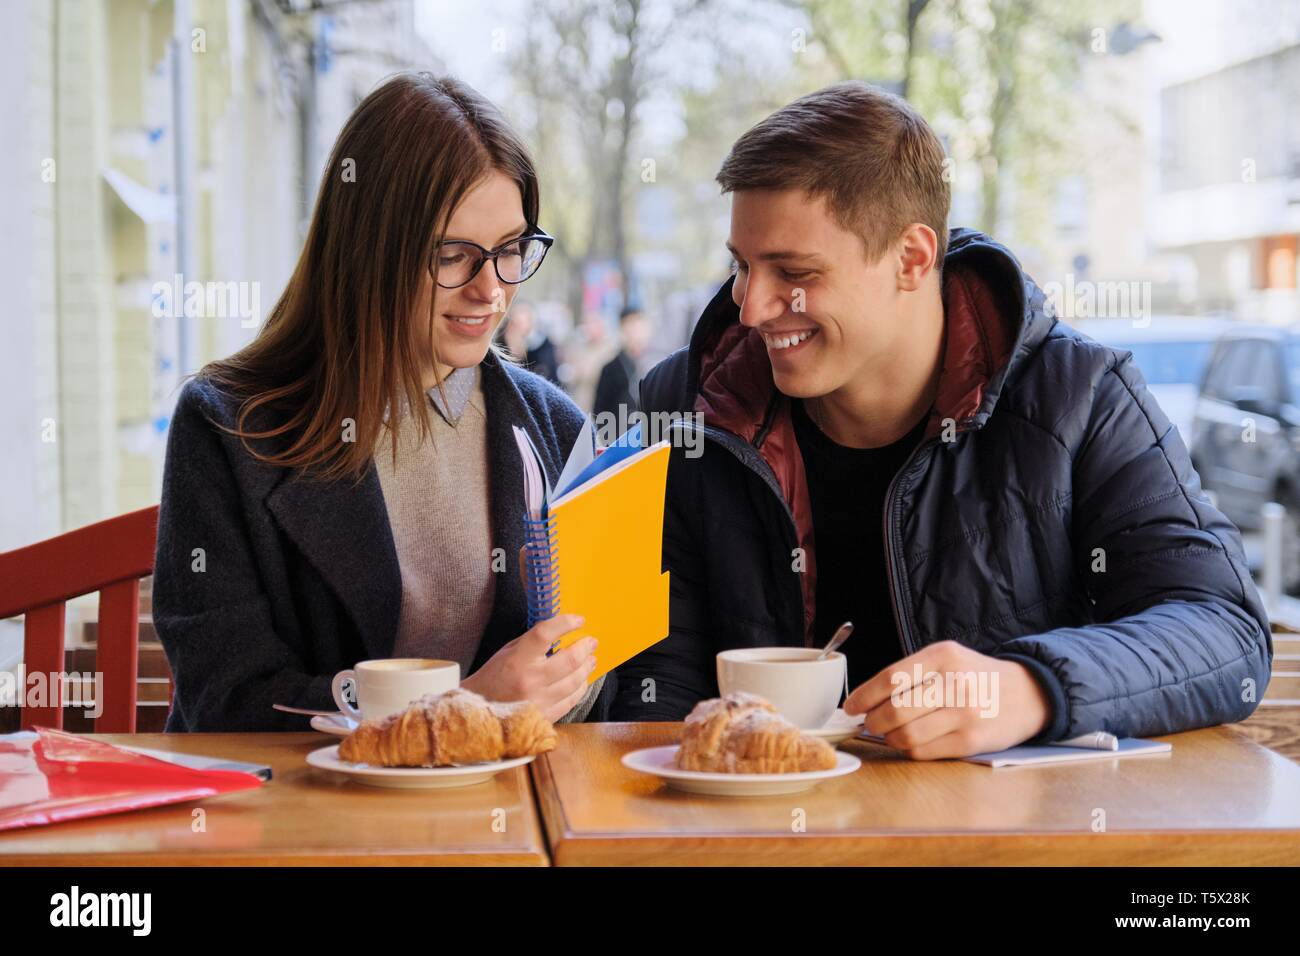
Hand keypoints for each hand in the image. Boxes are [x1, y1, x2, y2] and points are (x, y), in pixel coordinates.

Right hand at [461, 614, 597, 721]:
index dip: (565, 623)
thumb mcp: (507, 652)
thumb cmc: (492, 679)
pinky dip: (580, 688)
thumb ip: (532, 642)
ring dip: (587, 668)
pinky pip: (571, 701)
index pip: (545, 633)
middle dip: (585, 647)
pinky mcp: (544, 717)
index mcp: (516, 660)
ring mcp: (539, 702)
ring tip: (590, 659)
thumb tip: (560, 631)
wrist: (477, 713)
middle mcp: (529, 681)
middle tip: (591, 642)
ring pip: (575, 681)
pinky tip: (582, 680)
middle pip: (570, 659)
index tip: (578, 620)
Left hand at [843, 640, 1050, 759]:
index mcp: (942, 656)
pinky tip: (912, 741)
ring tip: (890, 733)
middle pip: (894, 710)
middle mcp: (954, 684)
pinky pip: (924, 751)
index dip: (863, 696)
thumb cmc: (974, 675)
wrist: (1026, 693)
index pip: (890, 678)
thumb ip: (910, 673)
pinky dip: (909, 749)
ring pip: (906, 735)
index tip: (850, 707)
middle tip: (869, 723)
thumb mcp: (946, 658)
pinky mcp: (971, 741)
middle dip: (872, 721)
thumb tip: (865, 699)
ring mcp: (964, 714)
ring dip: (889, 738)